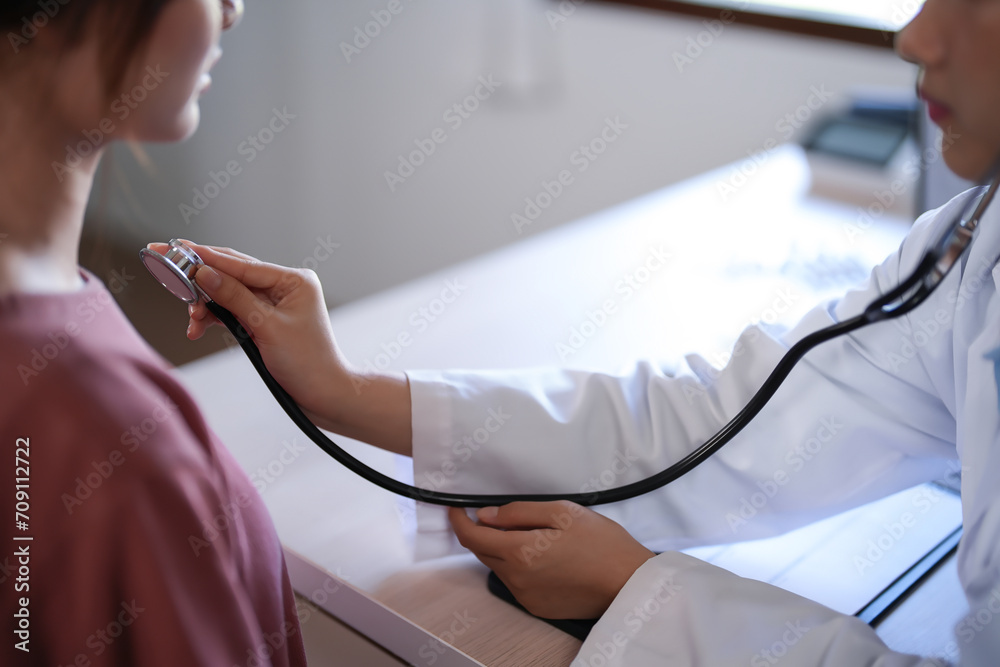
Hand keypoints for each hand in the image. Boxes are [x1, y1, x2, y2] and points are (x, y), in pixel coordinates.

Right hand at [145, 241, 351, 427]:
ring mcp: (273, 303)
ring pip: (228, 294)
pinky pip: (232, 311)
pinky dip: (214, 318)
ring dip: (206, 305)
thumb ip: (234, 298)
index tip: (176, 248)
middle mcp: (284, 286)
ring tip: (192, 320)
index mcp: (293, 280)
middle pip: (232, 274)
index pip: (242, 264)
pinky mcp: (264, 320)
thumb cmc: (307, 363)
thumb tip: (203, 273)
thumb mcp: (266, 327)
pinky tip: (198, 327)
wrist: (323, 395)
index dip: (206, 257)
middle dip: (200, 279)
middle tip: (167, 272)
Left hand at [449, 501, 654, 619]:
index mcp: (520, 553)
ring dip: (503, 550)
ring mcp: (526, 597)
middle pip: (483, 553)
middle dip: (483, 533)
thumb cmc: (602, 543)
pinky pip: (516, 583)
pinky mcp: (537, 607)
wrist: (629, 583)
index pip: (473, 538)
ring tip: (533, 534)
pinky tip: (544, 556)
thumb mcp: (562, 512)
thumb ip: (518, 513)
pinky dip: (518, 566)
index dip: (459, 521)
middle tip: (500, 516)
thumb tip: (486, 516)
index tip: (457, 508)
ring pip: (500, 568)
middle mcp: (516, 580)